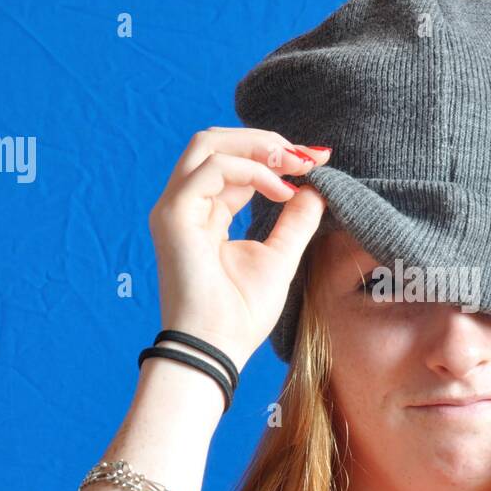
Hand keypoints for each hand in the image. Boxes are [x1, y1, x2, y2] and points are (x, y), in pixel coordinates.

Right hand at [148, 126, 330, 370]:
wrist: (216, 349)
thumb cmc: (240, 314)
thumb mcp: (279, 257)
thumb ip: (295, 221)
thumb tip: (316, 189)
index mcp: (205, 214)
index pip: (235, 164)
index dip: (275, 156)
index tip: (317, 160)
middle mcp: (185, 205)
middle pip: (216, 142)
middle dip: (266, 142)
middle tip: (308, 156)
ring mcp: (175, 207)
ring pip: (209, 144)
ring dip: (259, 147)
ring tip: (297, 165)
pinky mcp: (174, 215)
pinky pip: (214, 169)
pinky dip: (252, 171)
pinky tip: (282, 191)